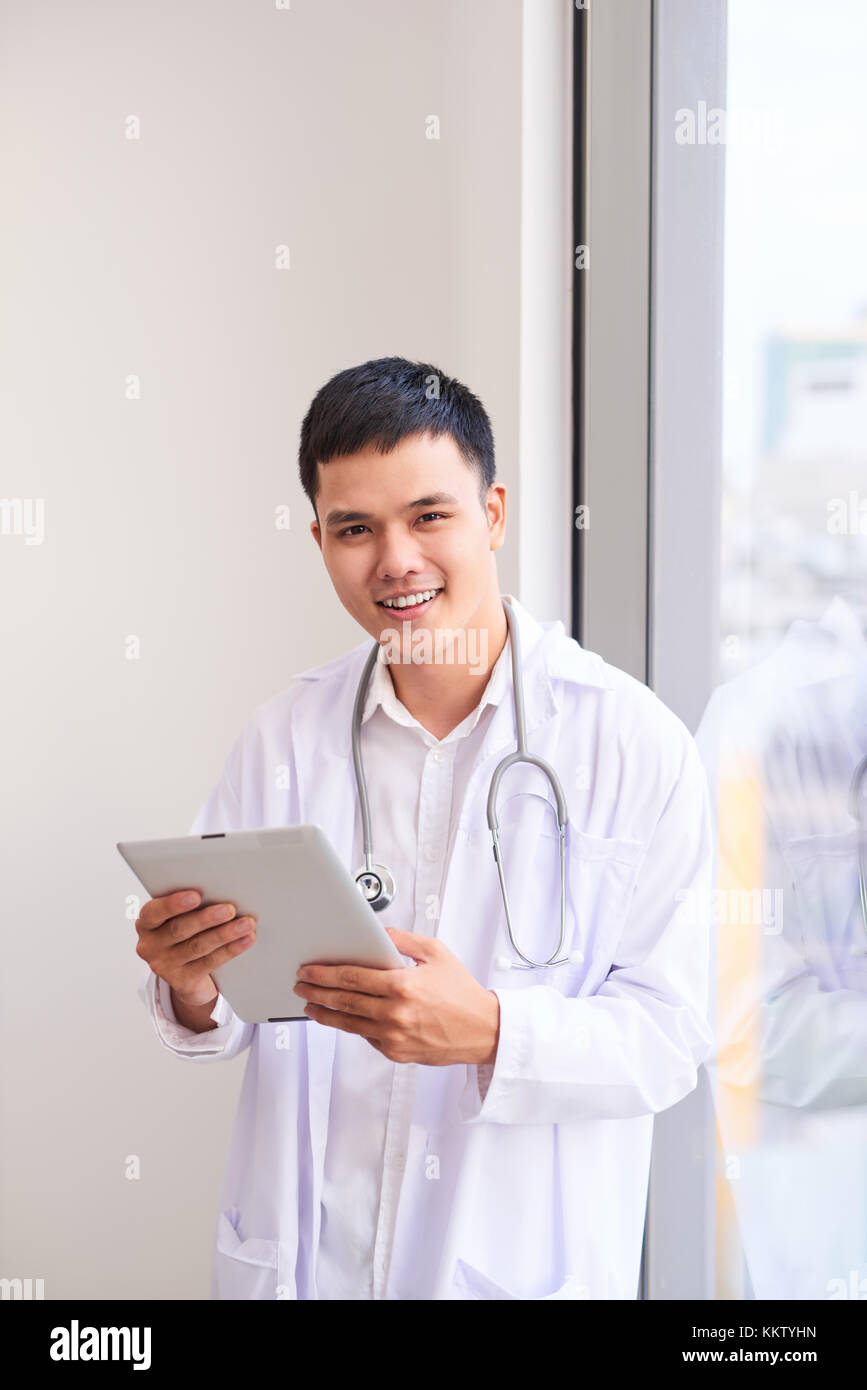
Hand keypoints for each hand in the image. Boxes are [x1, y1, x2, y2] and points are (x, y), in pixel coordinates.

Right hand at [135, 889, 257, 1006]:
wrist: (184, 972)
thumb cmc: (185, 932)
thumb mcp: (179, 917)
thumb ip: (191, 905)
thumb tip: (222, 889)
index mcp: (147, 923)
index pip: (154, 912)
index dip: (174, 904)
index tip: (196, 895)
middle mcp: (150, 945)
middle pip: (179, 929)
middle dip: (207, 918)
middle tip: (230, 909)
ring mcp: (164, 965)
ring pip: (197, 946)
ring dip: (225, 934)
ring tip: (246, 924)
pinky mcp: (182, 981)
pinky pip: (209, 963)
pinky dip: (230, 950)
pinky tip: (246, 939)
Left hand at [292, 927, 499, 1065]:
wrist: (483, 1029)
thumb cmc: (461, 991)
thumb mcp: (436, 953)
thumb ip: (403, 940)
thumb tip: (377, 933)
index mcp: (403, 985)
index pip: (352, 978)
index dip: (324, 974)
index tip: (308, 970)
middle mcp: (395, 1013)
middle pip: (344, 1001)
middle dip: (317, 992)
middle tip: (300, 985)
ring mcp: (394, 1037)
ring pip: (348, 1024)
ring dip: (325, 1014)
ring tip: (310, 1006)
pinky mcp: (397, 1053)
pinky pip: (366, 1037)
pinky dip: (351, 1026)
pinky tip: (341, 1017)